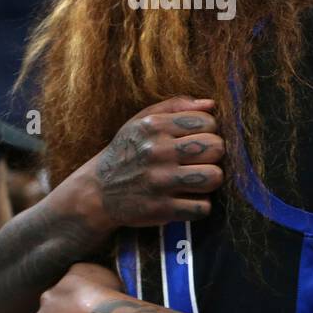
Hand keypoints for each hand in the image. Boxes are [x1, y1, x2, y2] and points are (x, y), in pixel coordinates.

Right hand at [78, 97, 224, 229]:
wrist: (96, 192)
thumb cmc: (125, 152)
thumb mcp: (140, 122)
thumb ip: (174, 107)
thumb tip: (210, 104)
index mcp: (153, 126)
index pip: (207, 122)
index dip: (205, 131)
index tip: (192, 141)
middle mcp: (157, 151)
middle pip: (216, 148)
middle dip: (211, 155)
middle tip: (196, 161)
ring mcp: (160, 181)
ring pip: (214, 177)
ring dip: (208, 181)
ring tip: (194, 180)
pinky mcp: (162, 209)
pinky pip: (203, 207)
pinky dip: (197, 206)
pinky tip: (184, 199)